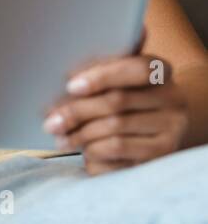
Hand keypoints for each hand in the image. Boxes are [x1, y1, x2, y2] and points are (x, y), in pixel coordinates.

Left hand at [43, 52, 189, 174]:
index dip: (102, 77)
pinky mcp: (163, 154)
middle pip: (117, 102)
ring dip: (81, 136)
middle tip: (51, 123)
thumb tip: (61, 90)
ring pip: (115, 130)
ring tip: (61, 139)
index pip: (137, 69)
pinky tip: (83, 152)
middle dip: (77, 113)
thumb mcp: (112, 80)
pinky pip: (120, 153)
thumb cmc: (123, 97)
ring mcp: (172, 129)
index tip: (70, 87)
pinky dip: (94, 153)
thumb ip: (94, 76)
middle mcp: (173, 99)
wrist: (155, 128)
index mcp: (160, 71)